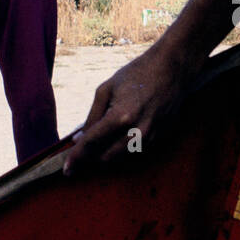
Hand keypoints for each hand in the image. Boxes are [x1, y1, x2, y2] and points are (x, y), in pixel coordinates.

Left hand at [61, 41, 200, 176]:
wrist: (173, 69)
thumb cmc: (137, 74)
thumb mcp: (106, 88)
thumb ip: (92, 116)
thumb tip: (79, 138)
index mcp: (121, 116)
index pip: (92, 144)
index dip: (76, 158)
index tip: (66, 170)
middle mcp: (137, 131)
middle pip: (105, 158)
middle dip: (89, 159)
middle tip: (77, 155)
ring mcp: (150, 137)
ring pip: (119, 159)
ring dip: (104, 156)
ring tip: (94, 146)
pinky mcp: (159, 138)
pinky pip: (133, 152)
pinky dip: (120, 149)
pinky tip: (115, 137)